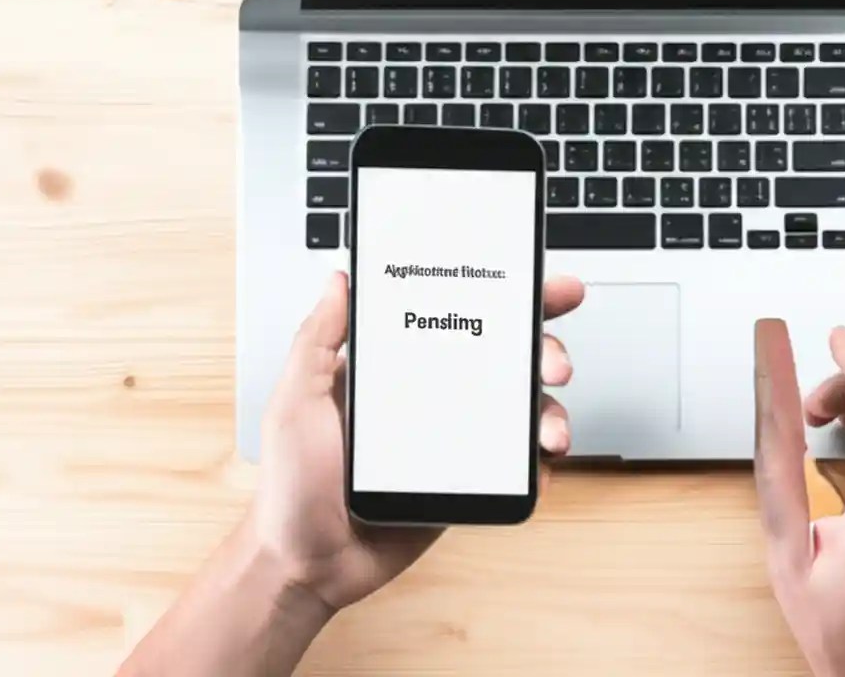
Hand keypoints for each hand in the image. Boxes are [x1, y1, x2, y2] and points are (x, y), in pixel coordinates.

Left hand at [251, 271, 585, 612]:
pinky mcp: (464, 482)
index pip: (457, 317)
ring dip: (549, 414)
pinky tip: (539, 467)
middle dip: (544, 351)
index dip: (505, 298)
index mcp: (396, 368)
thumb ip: (318, 338)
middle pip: (505, 360)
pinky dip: (537, 466)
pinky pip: (513, 468)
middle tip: (553, 363)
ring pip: (519, 413)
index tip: (539, 286)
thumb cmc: (291, 484)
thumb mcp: (296, 399)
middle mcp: (431, 397)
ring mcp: (452, 440)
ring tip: (549, 432)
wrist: (307, 563)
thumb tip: (339, 281)